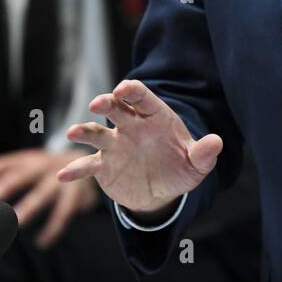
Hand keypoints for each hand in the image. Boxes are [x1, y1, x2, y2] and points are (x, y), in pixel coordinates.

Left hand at [0, 148, 98, 248]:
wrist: (88, 161)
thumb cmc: (46, 169)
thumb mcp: (28, 165)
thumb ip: (2, 171)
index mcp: (28, 159)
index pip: (5, 162)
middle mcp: (43, 166)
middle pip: (25, 173)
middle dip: (10, 182)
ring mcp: (61, 179)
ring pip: (44, 193)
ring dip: (30, 206)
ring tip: (16, 221)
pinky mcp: (76, 194)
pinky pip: (63, 213)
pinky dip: (53, 228)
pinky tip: (42, 242)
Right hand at [57, 78, 221, 217]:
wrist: (162, 191)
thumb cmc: (180, 168)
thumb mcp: (196, 164)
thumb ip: (204, 154)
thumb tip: (216, 142)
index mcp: (154, 117)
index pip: (142, 98)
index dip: (132, 91)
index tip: (123, 89)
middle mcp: (131, 126)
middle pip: (116, 109)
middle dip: (107, 103)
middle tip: (98, 103)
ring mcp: (114, 145)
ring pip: (96, 133)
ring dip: (84, 131)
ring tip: (73, 132)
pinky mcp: (103, 166)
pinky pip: (87, 165)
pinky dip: (75, 169)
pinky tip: (64, 175)